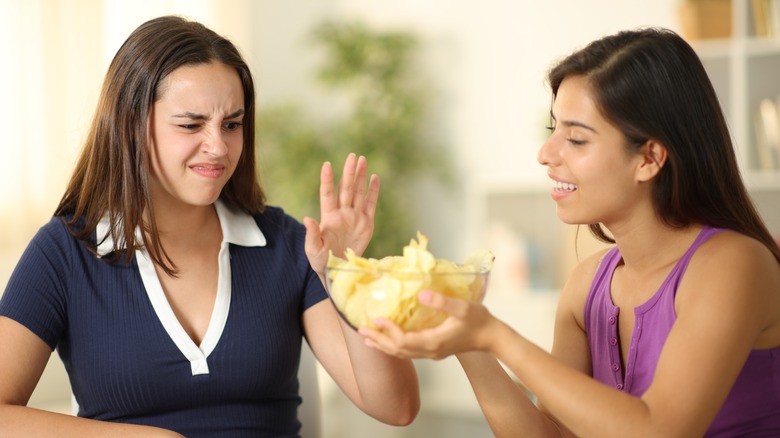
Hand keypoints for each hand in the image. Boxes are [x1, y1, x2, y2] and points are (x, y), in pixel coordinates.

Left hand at [304, 153, 379, 273]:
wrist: (339, 271)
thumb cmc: (322, 261)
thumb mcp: (313, 249)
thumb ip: (311, 234)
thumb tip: (306, 218)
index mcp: (328, 218)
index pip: (327, 194)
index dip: (327, 180)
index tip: (327, 165)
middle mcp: (342, 214)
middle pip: (345, 189)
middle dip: (349, 172)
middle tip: (352, 156)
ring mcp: (355, 217)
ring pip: (358, 193)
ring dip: (360, 177)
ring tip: (362, 160)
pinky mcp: (366, 224)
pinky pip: (370, 204)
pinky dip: (373, 191)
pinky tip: (374, 178)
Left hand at [358, 289, 495, 359]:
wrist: (492, 337)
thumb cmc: (479, 320)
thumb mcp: (462, 307)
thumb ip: (442, 302)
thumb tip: (420, 294)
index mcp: (433, 341)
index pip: (403, 340)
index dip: (388, 330)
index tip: (377, 318)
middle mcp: (430, 351)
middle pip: (397, 350)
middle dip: (379, 340)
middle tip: (361, 331)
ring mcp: (432, 353)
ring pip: (402, 353)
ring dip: (384, 346)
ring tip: (368, 339)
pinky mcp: (435, 351)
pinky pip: (409, 352)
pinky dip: (395, 347)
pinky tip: (389, 342)